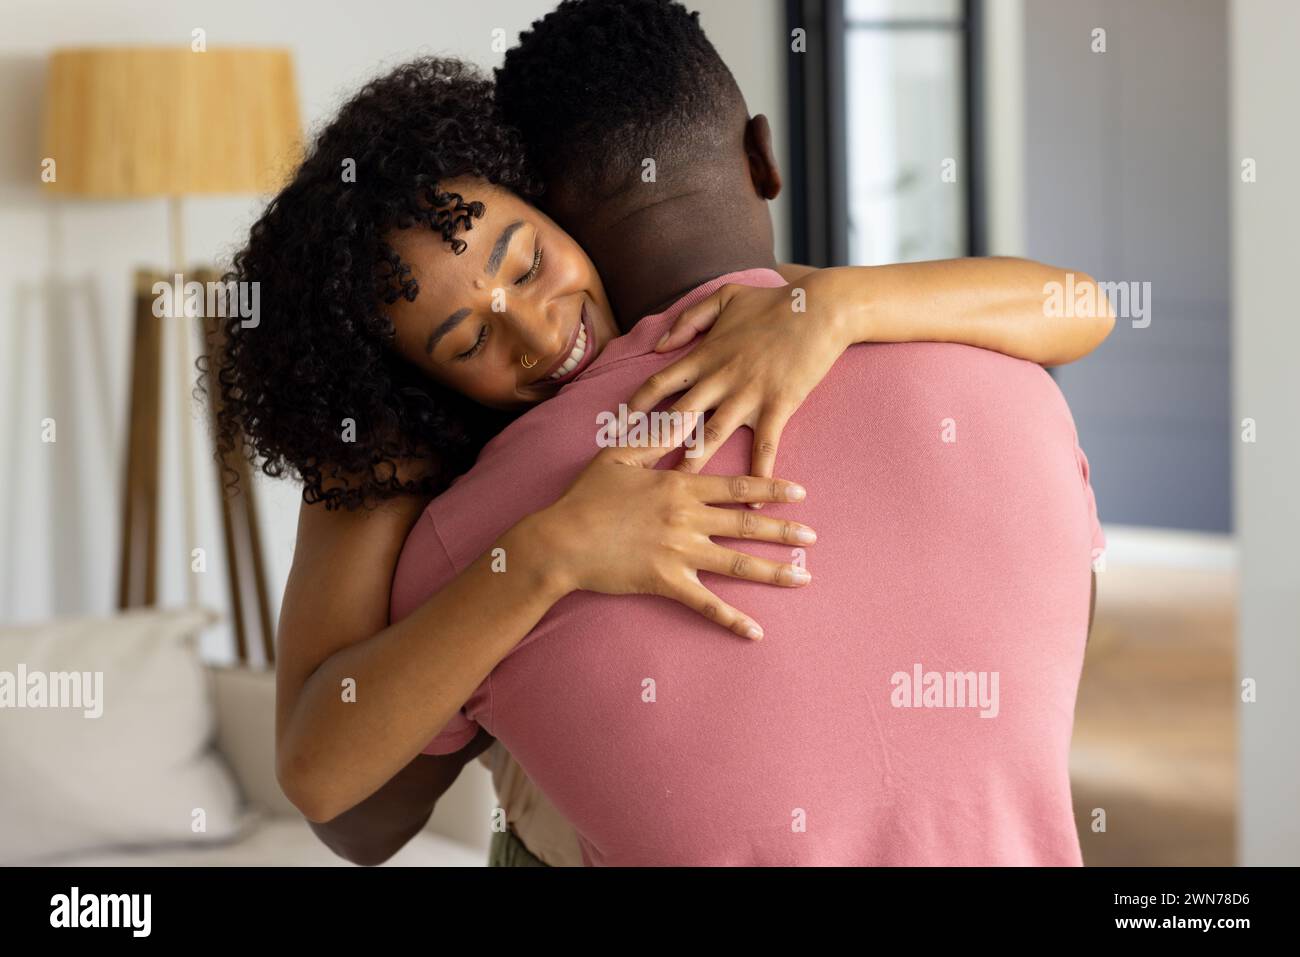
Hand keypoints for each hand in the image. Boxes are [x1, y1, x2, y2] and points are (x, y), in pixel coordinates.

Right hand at [536, 444, 814, 639]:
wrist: (559, 540)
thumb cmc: (585, 498)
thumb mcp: (619, 457)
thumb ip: (656, 440)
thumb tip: (683, 420)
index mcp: (679, 487)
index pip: (737, 487)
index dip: (771, 490)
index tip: (799, 493)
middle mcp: (686, 518)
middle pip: (747, 525)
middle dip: (785, 531)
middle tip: (814, 538)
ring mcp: (678, 553)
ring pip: (736, 563)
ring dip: (774, 571)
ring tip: (804, 577)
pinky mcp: (665, 582)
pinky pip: (705, 604)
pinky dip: (731, 619)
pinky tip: (756, 632)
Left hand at [629, 279, 853, 489]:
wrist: (820, 308)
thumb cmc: (773, 302)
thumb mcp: (725, 297)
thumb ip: (690, 319)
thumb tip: (660, 344)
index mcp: (705, 355)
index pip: (659, 384)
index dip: (636, 406)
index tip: (618, 428)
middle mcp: (719, 378)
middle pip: (677, 417)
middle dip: (653, 445)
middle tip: (633, 471)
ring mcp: (748, 394)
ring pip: (711, 436)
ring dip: (693, 464)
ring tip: (677, 491)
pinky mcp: (778, 405)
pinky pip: (765, 445)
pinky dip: (759, 473)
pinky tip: (756, 502)